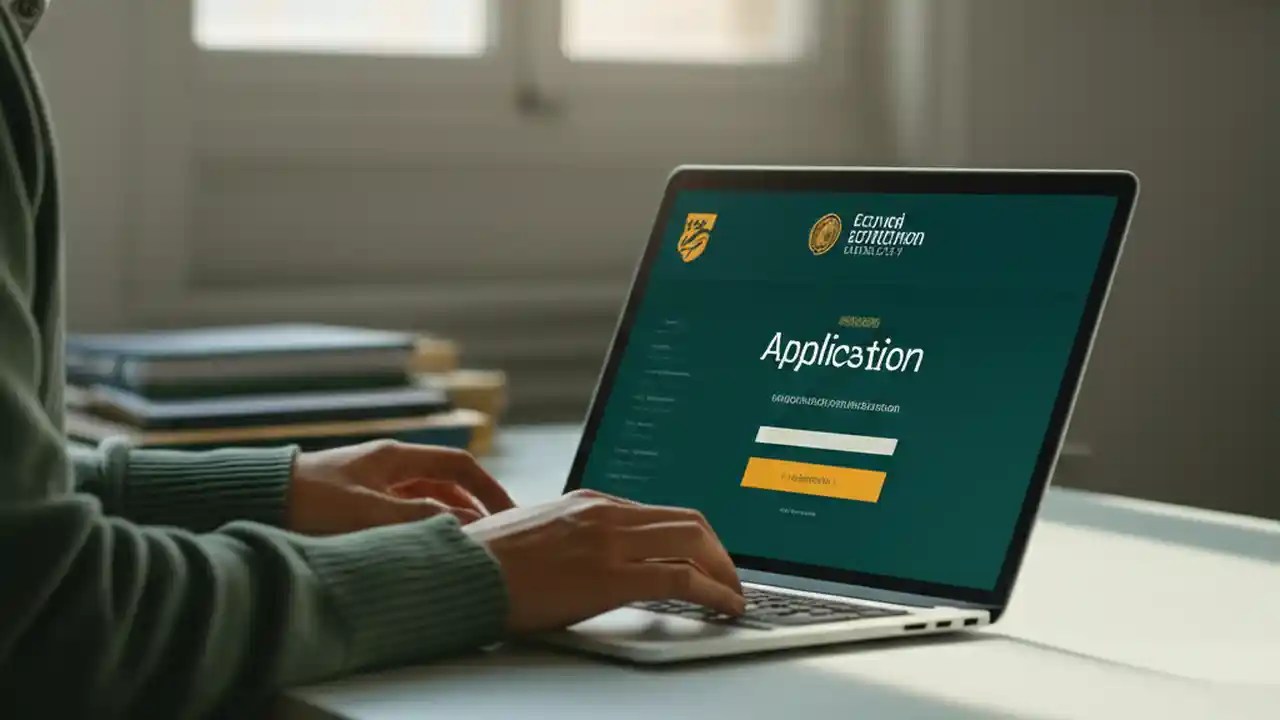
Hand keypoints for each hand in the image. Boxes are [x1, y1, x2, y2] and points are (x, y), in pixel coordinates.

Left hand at [286, 440, 514, 534]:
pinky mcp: (353, 502)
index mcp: (395, 456)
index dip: (490, 489)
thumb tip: (469, 526)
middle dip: (474, 508)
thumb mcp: (369, 513)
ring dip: (447, 520)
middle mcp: (386, 465)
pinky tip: (423, 548)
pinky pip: (402, 512)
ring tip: (465, 547)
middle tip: (496, 537)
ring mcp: (370, 482)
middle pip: (446, 484)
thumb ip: (420, 519)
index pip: (460, 465)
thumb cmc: (307, 502)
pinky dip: (421, 527)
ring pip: (424, 500)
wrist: (252, 500)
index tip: (512, 514)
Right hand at [463, 489, 744, 632]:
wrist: (457, 573)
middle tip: (730, 576)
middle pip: (688, 520)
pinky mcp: (609, 576)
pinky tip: (724, 607)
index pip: (659, 512)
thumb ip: (569, 539)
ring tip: (733, 595)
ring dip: (724, 570)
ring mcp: (609, 541)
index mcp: (588, 502)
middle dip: (719, 550)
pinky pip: (681, 579)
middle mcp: (604, 512)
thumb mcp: (533, 536)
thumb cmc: (483, 564)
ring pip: (693, 542)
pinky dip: (714, 591)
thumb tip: (587, 559)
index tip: (705, 557)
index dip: (693, 537)